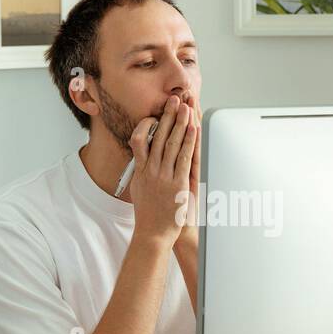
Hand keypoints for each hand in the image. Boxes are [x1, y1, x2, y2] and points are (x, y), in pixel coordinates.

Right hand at [129, 95, 195, 247]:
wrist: (153, 234)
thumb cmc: (149, 214)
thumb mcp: (139, 189)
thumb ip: (142, 172)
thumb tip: (141, 159)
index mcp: (140, 171)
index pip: (139, 140)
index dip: (148, 124)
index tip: (155, 114)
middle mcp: (150, 171)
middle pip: (159, 136)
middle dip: (167, 116)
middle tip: (173, 98)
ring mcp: (164, 176)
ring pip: (172, 143)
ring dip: (180, 123)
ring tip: (185, 106)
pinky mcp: (178, 184)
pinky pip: (185, 158)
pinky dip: (189, 142)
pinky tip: (193, 129)